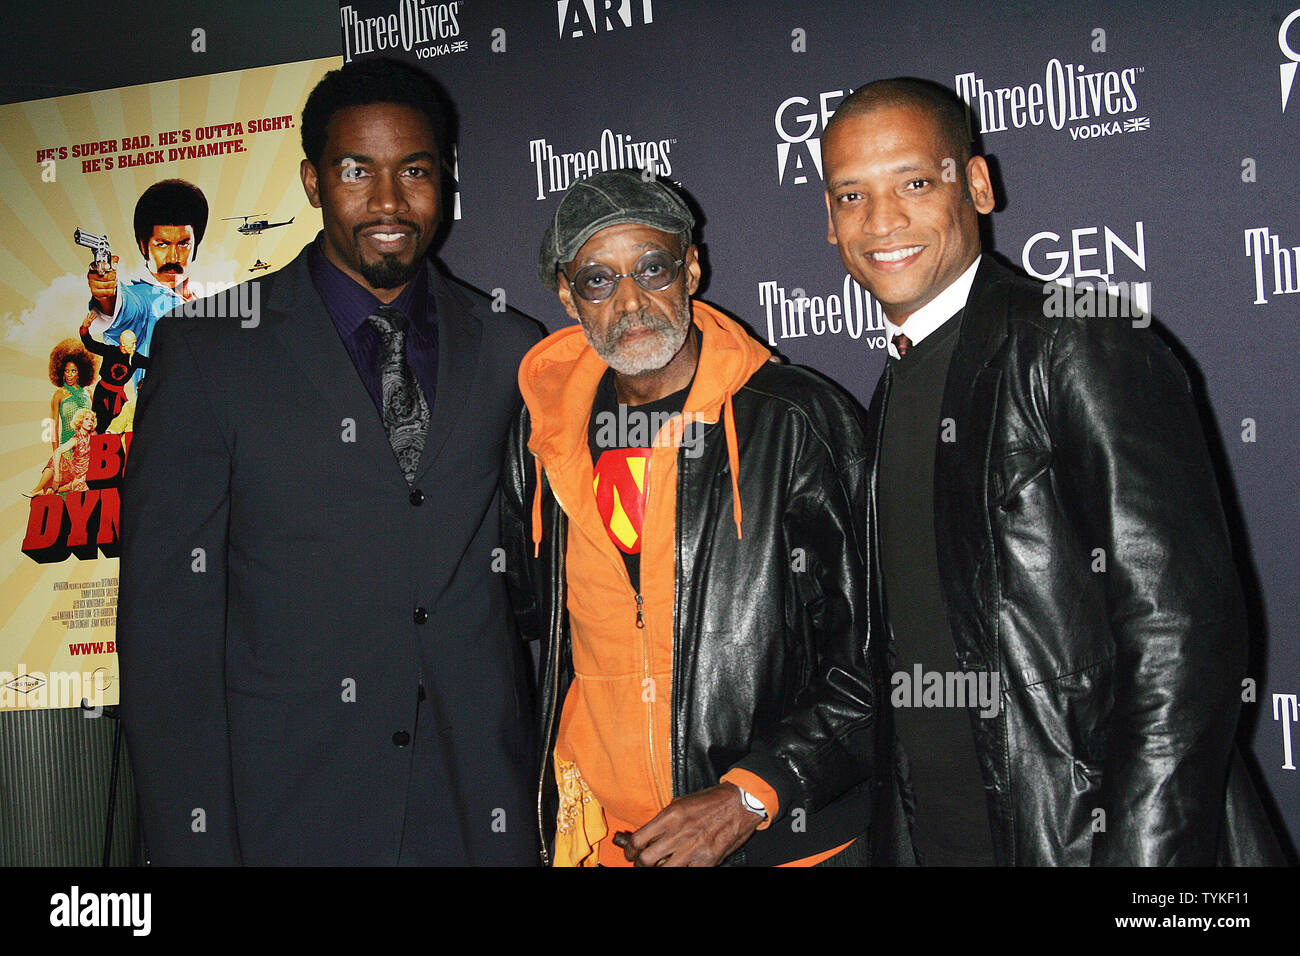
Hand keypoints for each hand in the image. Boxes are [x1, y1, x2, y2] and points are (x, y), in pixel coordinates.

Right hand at [87, 255, 117, 311]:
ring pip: (108, 285)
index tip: (108, 266)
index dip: (103, 266)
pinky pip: (108, 292)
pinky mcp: (95, 293)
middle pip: (106, 276)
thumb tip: (116, 258)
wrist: (104, 288)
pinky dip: (112, 291)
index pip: (96, 266)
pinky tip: (110, 289)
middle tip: (114, 277)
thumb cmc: (106, 276)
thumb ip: (113, 261)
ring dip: (114, 284)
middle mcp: (91, 276)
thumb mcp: (110, 267)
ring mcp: (92, 285)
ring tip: (113, 283)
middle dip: (113, 277)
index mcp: (93, 268)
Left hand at [611, 784, 761, 866]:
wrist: (740, 804)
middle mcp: (679, 833)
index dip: (630, 850)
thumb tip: (647, 835)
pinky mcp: (708, 860)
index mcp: (670, 816)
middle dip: (641, 863)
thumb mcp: (681, 803)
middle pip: (646, 859)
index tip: (630, 853)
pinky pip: (687, 872)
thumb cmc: (711, 801)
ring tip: (660, 866)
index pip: (638, 839)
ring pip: (664, 870)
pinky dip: (681, 870)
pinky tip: (681, 866)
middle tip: (642, 863)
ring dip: (659, 869)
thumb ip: (663, 820)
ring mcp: (694, 849)